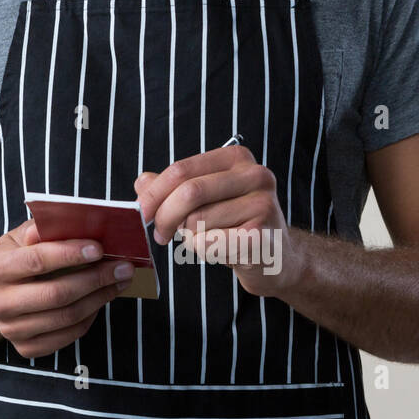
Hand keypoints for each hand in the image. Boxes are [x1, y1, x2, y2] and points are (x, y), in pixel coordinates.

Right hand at [0, 218, 133, 358]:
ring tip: (119, 281)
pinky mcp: (26, 348)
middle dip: (95, 279)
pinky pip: (68, 336)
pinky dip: (91, 317)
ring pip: (67, 316)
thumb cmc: (15, 261)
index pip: (37, 260)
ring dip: (100, 298)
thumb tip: (67, 221)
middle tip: (122, 267)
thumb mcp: (20, 239)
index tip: (98, 248)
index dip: (70, 254)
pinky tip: (100, 300)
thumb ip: (41, 230)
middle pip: (56, 294)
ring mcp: (11, 330)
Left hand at [133, 143, 302, 296]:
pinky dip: (203, 251)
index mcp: (236, 158)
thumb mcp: (203, 201)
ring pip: (197, 221)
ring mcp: (263, 204)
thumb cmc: (235, 226)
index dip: (154, 193)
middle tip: (158, 235)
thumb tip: (142, 182)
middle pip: (189, 193)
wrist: (276, 260)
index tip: (141, 212)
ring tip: (207, 240)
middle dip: (165, 217)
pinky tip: (220, 252)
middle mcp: (255, 174)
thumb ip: (173, 188)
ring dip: (189, 237)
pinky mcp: (262, 236)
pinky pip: (209, 244)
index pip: (181, 170)